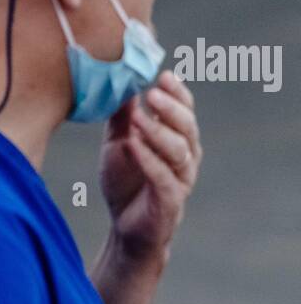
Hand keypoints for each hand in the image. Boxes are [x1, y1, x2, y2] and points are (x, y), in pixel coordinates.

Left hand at [98, 71, 201, 267]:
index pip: (184, 111)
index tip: (163, 76)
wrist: (125, 227)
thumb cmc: (126, 182)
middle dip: (171, 108)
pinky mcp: (170, 200)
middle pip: (187, 127)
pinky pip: (162, 176)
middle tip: (153, 92)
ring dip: (158, 131)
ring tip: (139, 116)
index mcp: (177, 140)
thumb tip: (125, 86)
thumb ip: (122, 118)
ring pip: (178, 151)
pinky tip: (133, 144)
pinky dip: (148, 159)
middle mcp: (185, 157)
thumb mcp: (118, 144)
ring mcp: (181, 179)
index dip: (178, 93)